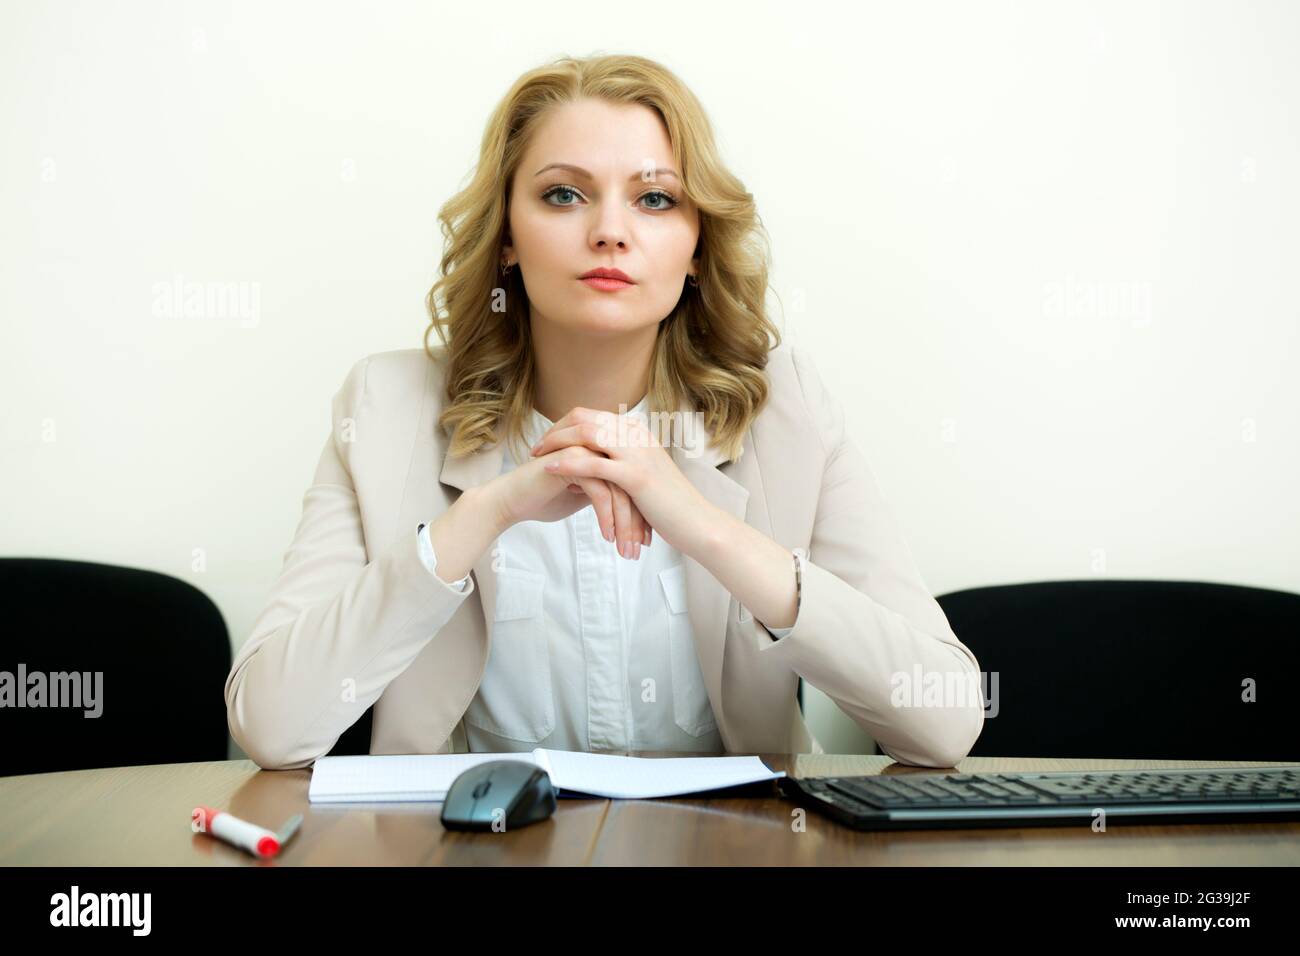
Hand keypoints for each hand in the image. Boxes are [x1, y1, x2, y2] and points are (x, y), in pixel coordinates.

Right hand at [484, 444, 651, 559]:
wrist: (512, 501)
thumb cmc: (546, 499)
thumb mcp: (585, 496)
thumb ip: (607, 492)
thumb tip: (632, 507)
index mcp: (603, 454)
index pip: (633, 483)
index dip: (642, 513)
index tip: (646, 541)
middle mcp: (596, 449)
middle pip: (629, 486)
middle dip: (637, 521)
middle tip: (640, 549)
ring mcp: (584, 452)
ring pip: (618, 490)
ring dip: (624, 525)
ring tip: (625, 550)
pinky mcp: (571, 462)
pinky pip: (600, 491)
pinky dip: (606, 517)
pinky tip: (607, 536)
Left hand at [528, 406, 714, 556]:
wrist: (697, 522)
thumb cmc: (669, 505)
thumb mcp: (642, 474)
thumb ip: (619, 462)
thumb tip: (588, 462)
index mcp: (637, 431)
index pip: (590, 415)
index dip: (563, 425)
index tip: (546, 442)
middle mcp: (636, 434)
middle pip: (583, 418)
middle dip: (554, 431)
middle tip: (535, 449)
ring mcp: (637, 452)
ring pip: (586, 434)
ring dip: (556, 443)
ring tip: (536, 457)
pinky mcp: (635, 475)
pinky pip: (593, 463)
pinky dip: (568, 463)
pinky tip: (550, 470)